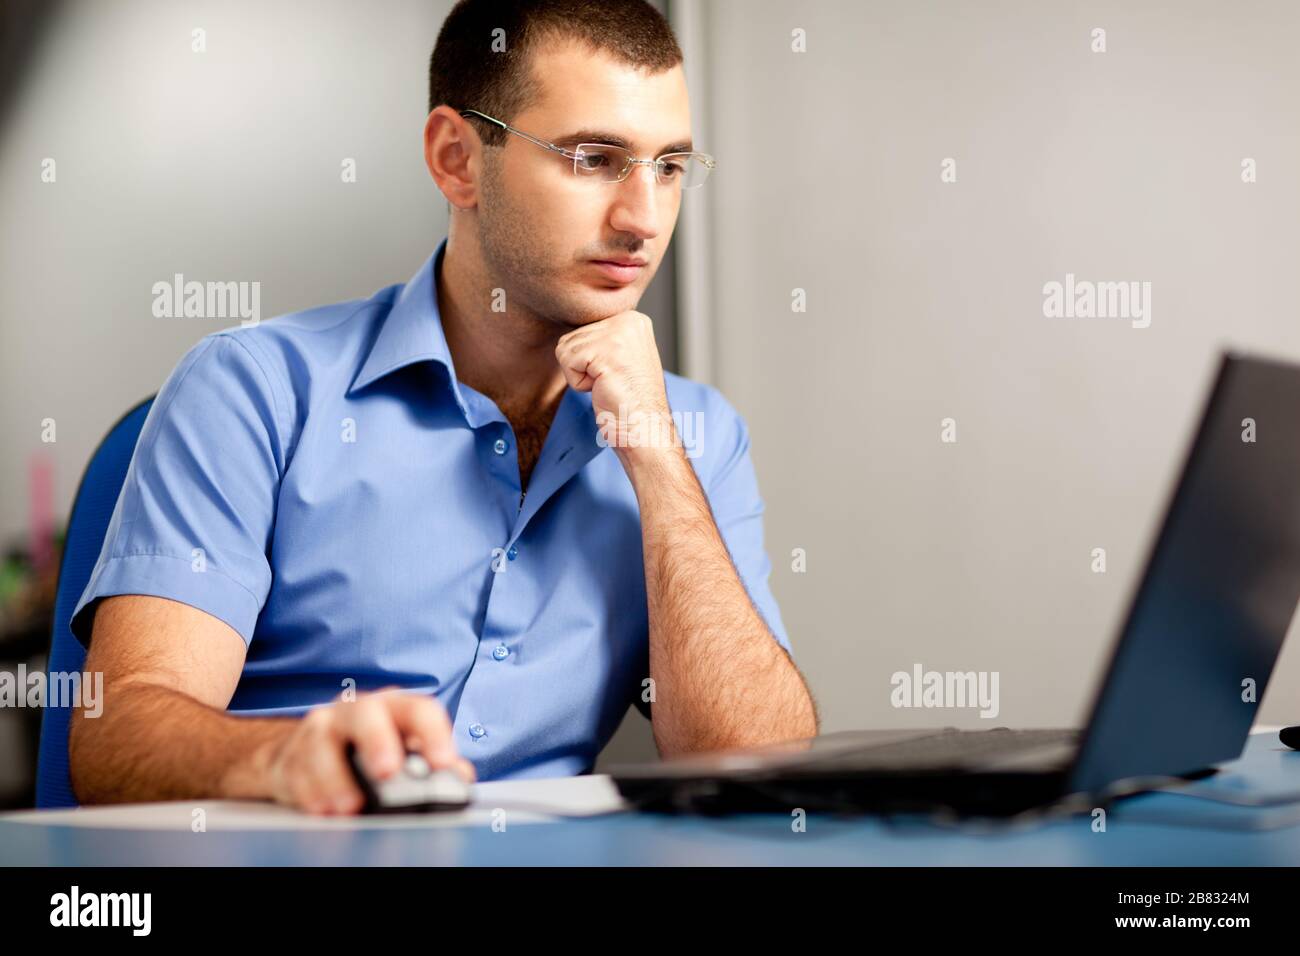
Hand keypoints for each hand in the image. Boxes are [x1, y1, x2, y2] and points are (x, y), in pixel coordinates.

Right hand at [263, 687, 474, 815]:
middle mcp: (355, 711)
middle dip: (377, 741)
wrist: (306, 752)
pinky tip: (323, 808)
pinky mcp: (292, 754)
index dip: (433, 734)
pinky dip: (311, 794)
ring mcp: (321, 729)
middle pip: (366, 713)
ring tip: (349, 806)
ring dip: (337, 779)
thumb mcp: (404, 751)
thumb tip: (461, 776)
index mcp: (393, 708)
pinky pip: (298, 772)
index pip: (418, 709)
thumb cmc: (367, 751)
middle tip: (386, 772)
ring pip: (323, 744)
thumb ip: (433, 763)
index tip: (442, 763)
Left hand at [555, 311, 678, 464]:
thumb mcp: (620, 358)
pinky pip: (567, 361)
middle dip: (582, 367)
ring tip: (609, 385)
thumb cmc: (631, 403)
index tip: (615, 375)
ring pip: (566, 348)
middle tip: (611, 382)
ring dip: (580, 375)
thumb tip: (570, 336)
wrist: (646, 430)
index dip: (588, 360)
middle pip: (571, 336)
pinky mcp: (607, 351)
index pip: (582, 329)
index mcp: (633, 319)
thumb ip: (601, 339)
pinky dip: (578, 383)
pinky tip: (603, 388)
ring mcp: (620, 333)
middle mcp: (629, 320)